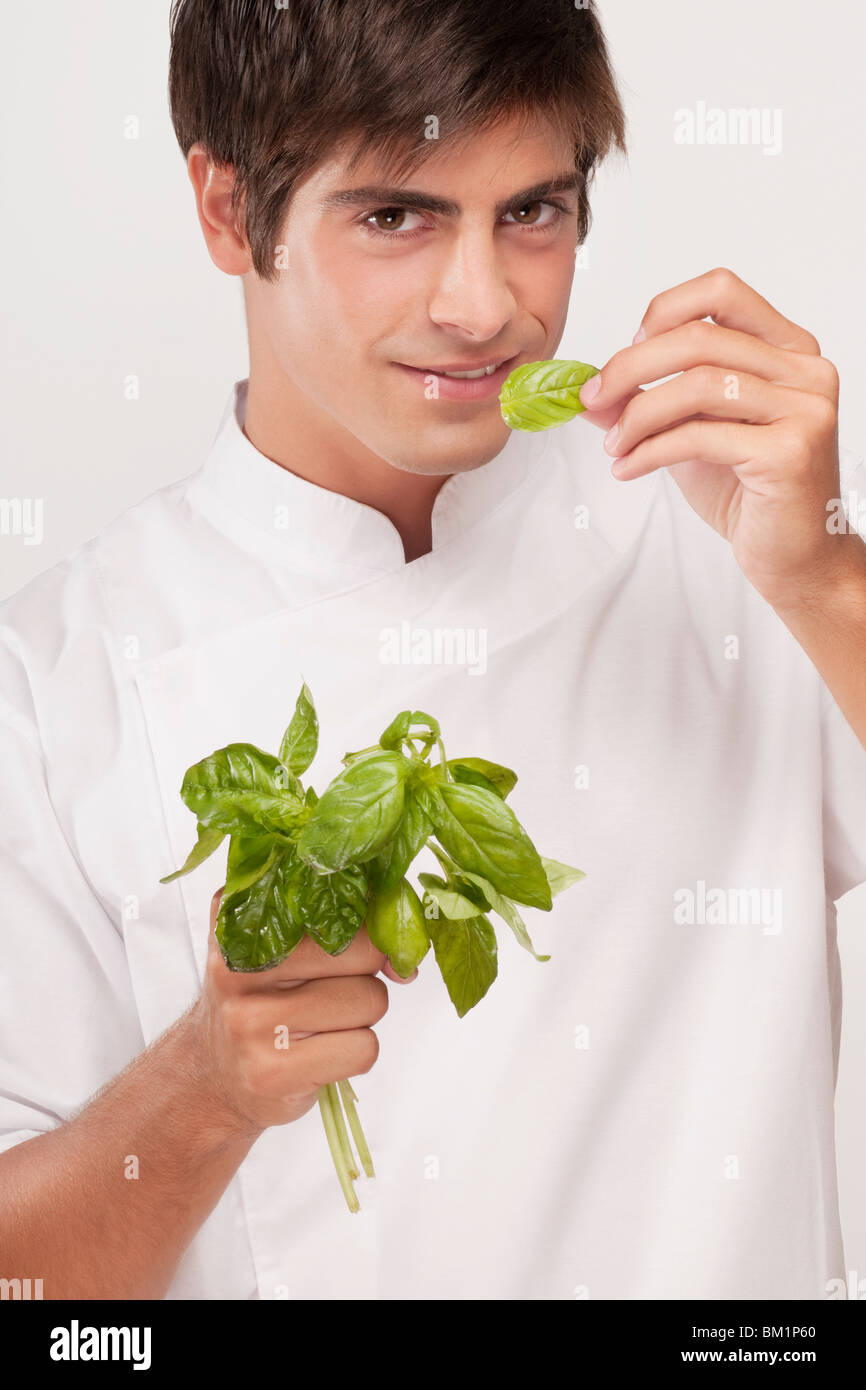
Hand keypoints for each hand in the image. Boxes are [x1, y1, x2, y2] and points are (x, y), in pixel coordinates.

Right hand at [189, 887, 414, 1133]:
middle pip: (364, 953)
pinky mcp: (273, 1071)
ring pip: (370, 1002)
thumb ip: (341, 924)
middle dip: (366, 976)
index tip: (364, 947)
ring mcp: (252, 1021)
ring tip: (320, 1025)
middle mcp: (240, 967)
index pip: (340, 904)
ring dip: (362, 1019)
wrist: (213, 1076)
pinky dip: (357, 1054)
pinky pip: (364, 1049)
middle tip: (331, 993)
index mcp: (244, 922)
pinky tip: (320, 1055)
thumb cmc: (262, 1001)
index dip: (368, 927)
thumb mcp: (280, 946)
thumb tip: (404, 957)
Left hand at [577, 266, 844, 609]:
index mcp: (789, 349)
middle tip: (594, 399)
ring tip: (614, 445)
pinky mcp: (789, 452)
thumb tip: (590, 391)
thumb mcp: (691, 434)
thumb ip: (650, 403)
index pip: (721, 292)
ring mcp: (804, 409)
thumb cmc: (749, 494)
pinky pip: (700, 436)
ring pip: (697, 384)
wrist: (794, 558)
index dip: (664, 312)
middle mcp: (806, 370)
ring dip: (638, 414)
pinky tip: (630, 467)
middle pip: (699, 338)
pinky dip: (651, 450)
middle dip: (631, 367)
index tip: (629, 350)